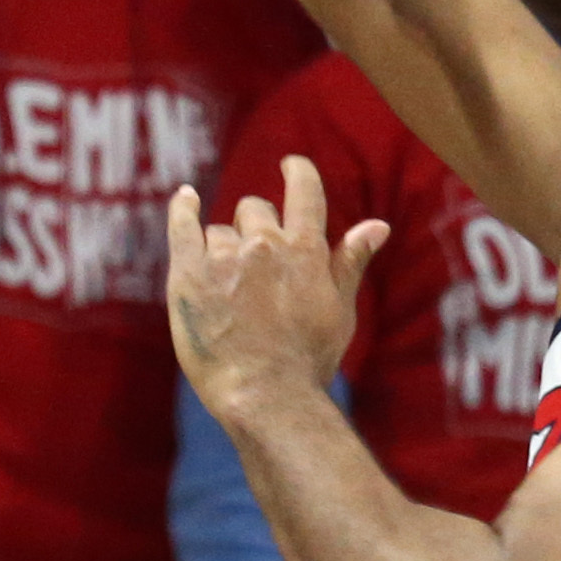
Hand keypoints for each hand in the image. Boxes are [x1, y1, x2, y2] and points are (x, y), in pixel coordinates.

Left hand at [164, 151, 382, 420]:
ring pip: (220, 231)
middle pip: (255, 210)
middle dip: (257, 227)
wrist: (265, 395)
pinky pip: (183, 225)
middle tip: (257, 264)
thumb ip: (350, 261)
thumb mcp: (339, 309)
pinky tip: (186, 199)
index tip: (291, 165)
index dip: (298, 172)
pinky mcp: (188, 274)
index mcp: (306, 248)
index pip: (303, 190)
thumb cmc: (308, 359)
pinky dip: (184, 208)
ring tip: (229, 291)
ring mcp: (224, 258)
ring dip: (224, 248)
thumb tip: (378, 225)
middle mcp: (264, 244)